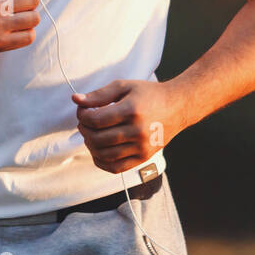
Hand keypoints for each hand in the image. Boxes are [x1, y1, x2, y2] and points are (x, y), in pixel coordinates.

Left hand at [71, 79, 186, 173]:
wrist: (177, 106)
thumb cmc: (150, 94)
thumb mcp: (124, 87)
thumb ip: (99, 94)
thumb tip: (76, 99)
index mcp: (131, 111)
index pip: (95, 120)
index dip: (82, 115)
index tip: (82, 110)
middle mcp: (137, 131)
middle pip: (97, 138)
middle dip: (84, 129)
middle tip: (84, 122)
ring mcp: (141, 147)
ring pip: (104, 154)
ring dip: (90, 145)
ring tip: (91, 134)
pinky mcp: (143, 157)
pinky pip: (115, 167)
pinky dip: (101, 161)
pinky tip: (98, 150)